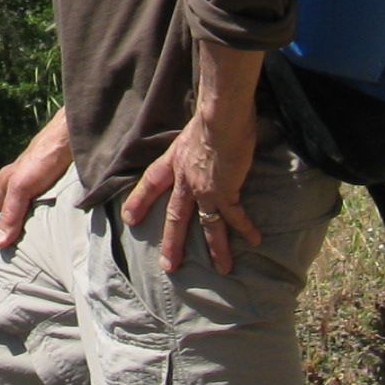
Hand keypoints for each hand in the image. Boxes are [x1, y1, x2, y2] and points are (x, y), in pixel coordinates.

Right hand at [0, 111, 72, 250]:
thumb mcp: (22, 187)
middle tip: (13, 256)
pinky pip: (44, 206)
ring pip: (27, 209)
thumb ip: (11, 213)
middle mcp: (18, 184)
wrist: (71, 137)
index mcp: (5, 183)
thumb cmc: (43, 158)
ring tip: (33, 247)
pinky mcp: (54, 184)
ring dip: (28, 225)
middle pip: (9, 212)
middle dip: (9, 230)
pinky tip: (51, 228)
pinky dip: (44, 218)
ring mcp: (36, 184)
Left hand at [121, 107, 260, 273]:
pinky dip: (245, 228)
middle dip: (172, 243)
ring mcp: (204, 189)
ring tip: (223, 269)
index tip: (129, 218)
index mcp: (174, 161)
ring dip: (216, 249)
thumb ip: (195, 142)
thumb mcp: (193, 129)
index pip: (151, 183)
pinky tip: (255, 240)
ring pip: (207, 225)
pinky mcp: (225, 192)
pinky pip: (234, 216)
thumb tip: (203, 139)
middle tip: (168, 266)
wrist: (220, 118)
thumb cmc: (210, 115)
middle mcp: (184, 180)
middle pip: (175, 216)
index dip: (140, 200)